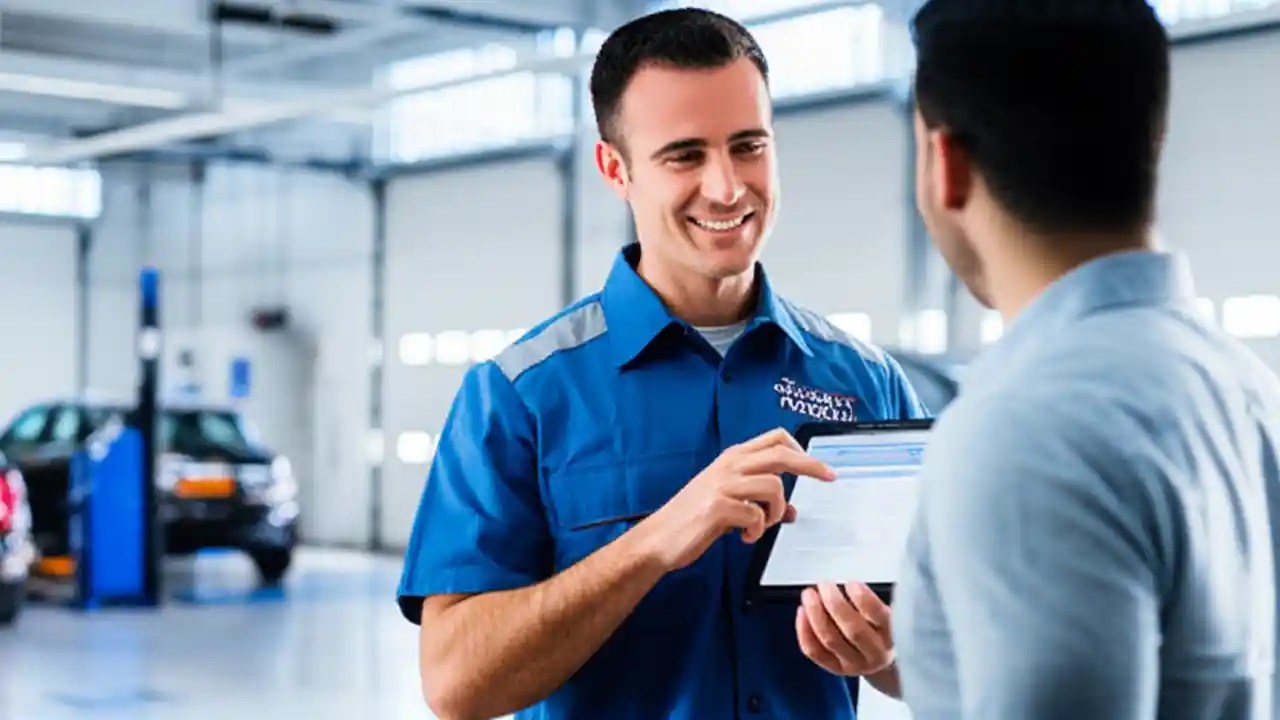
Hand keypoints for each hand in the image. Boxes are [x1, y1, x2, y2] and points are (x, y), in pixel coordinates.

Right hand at [636, 428, 835, 571]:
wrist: (660, 537)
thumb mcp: (729, 500)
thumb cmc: (693, 517)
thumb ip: (759, 498)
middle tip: (829, 478)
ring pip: (773, 486)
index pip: (774, 439)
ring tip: (762, 526)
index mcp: (733, 458)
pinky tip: (745, 536)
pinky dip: (757, 529)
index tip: (820, 466)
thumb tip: (792, 511)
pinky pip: (756, 514)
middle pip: (780, 453)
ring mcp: (723, 485)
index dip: (801, 449)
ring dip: (776, 511)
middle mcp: (730, 466)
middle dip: (810, 466)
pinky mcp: (718, 507)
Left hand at [797, 582, 893, 676]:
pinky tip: (802, 611)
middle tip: (825, 585)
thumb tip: (841, 585)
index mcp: (892, 633)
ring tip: (809, 594)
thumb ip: (867, 600)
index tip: (851, 583)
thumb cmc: (878, 627)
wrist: (879, 658)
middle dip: (835, 604)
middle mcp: (875, 653)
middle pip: (853, 630)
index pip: (879, 617)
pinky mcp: (835, 668)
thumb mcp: (882, 612)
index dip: (863, 599)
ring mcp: (854, 664)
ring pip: (831, 640)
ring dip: (816, 614)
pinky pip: (815, 651)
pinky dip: (804, 630)